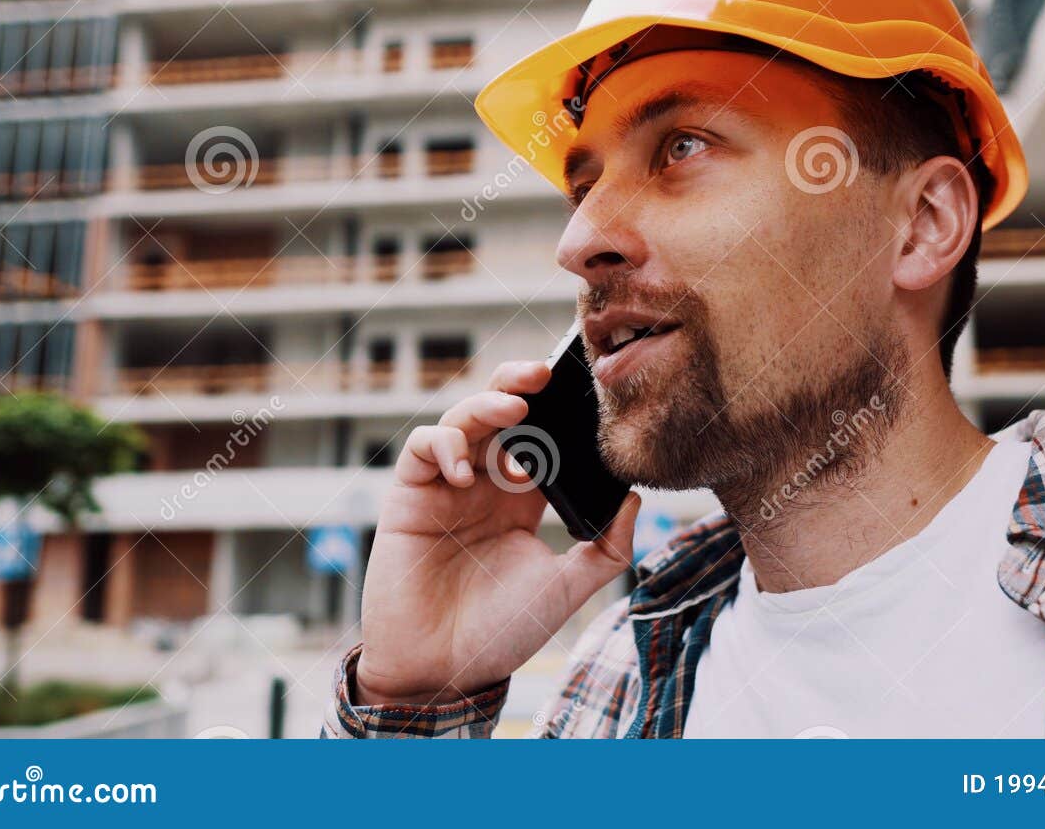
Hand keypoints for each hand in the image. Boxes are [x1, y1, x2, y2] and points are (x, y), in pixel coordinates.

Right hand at [354, 359, 638, 704]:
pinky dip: (445, 446)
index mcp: (522, 500)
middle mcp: (484, 485)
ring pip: (462, 419)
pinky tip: (465, 473)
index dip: (558, 412)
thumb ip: (606, 548)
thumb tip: (635, 497)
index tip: (585, 393)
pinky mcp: (409, 496)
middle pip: (500, 413)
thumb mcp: (565, 589)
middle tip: (544, 373)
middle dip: (520, 385)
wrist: (442, 672)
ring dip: (486, 405)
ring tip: (513, 412)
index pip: (542, 438)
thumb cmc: (500, 633)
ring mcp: (446, 487)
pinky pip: (422, 449)